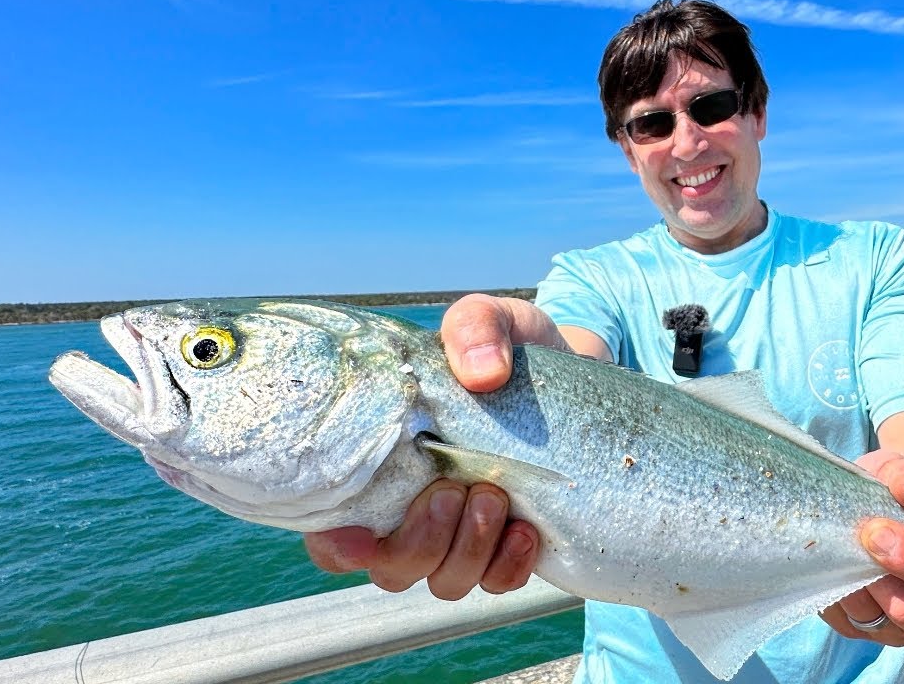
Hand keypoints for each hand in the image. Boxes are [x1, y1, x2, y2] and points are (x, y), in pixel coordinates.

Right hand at [303, 294, 558, 597]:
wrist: (571, 369)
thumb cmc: (509, 347)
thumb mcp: (490, 319)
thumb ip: (473, 328)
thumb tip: (482, 373)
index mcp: (380, 465)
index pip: (332, 533)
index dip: (336, 547)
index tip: (360, 534)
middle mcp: (411, 513)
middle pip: (391, 569)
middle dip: (420, 540)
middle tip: (453, 490)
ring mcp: (461, 537)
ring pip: (444, 582)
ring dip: (468, 550)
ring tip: (496, 497)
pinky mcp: (506, 548)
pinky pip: (497, 585)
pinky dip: (509, 565)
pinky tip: (527, 529)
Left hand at [821, 450, 903, 645]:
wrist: (887, 493)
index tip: (883, 529)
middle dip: (881, 575)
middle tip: (861, 535)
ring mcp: (896, 627)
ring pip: (870, 619)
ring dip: (851, 579)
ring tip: (842, 540)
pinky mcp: (858, 626)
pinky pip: (839, 618)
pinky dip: (829, 586)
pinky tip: (829, 555)